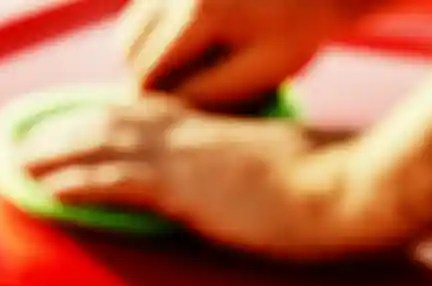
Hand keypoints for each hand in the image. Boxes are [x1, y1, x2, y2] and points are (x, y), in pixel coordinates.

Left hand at [16, 97, 405, 259]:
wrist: (356, 190)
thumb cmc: (340, 184)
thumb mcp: (297, 169)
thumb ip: (266, 172)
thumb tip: (263, 187)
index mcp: (221, 129)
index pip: (152, 114)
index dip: (109, 117)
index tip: (80, 120)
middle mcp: (197, 134)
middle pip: (115, 119)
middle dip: (67, 128)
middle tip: (28, 139)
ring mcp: (188, 158)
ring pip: (102, 143)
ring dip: (55, 152)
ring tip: (19, 162)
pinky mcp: (185, 189)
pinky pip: (114, 180)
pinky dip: (74, 182)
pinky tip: (46, 190)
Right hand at [121, 0, 376, 109]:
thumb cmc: (299, 30)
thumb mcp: (263, 70)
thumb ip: (213, 93)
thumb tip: (164, 114)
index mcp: (200, 12)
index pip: (150, 70)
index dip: (149, 104)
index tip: (160, 128)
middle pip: (132, 48)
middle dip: (147, 81)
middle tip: (173, 108)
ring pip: (133, 29)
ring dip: (148, 58)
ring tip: (184, 80)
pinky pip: (146, 12)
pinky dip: (156, 36)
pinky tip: (189, 51)